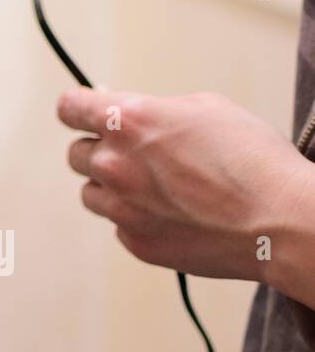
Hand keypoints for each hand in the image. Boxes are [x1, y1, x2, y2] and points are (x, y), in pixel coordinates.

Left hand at [58, 88, 314, 285]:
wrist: (283, 221)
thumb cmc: (253, 158)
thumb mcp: (205, 109)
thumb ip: (153, 110)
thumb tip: (127, 116)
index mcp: (127, 121)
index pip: (69, 108)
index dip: (77, 110)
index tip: (82, 114)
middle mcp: (114, 164)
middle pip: (76, 153)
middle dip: (100, 151)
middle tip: (136, 155)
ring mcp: (122, 208)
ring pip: (91, 193)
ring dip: (112, 187)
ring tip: (155, 188)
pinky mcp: (136, 242)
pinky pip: (119, 225)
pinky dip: (137, 219)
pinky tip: (174, 215)